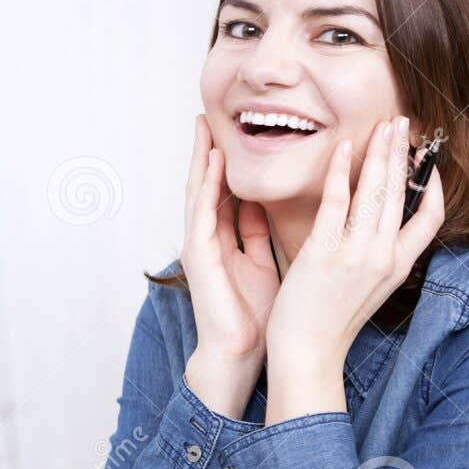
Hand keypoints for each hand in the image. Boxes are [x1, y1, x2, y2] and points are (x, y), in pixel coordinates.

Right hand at [181, 113, 279, 417]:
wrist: (240, 352)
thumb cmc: (256, 316)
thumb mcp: (265, 263)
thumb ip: (261, 233)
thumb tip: (270, 204)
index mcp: (225, 241)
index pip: (226, 192)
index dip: (229, 163)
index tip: (237, 133)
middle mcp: (207, 238)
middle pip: (207, 184)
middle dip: (207, 151)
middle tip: (209, 115)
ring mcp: (198, 244)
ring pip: (198, 190)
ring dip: (200, 157)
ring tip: (203, 124)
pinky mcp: (197, 253)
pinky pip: (201, 209)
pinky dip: (205, 182)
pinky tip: (210, 158)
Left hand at [263, 114, 444, 423]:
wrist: (307, 353)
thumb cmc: (329, 323)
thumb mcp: (368, 289)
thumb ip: (378, 258)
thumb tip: (377, 228)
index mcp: (397, 267)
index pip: (431, 218)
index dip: (432, 185)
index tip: (428, 161)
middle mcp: (384, 257)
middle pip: (402, 193)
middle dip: (404, 153)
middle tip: (403, 122)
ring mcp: (356, 253)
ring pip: (376, 190)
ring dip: (380, 151)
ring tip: (383, 125)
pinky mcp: (326, 251)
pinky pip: (338, 200)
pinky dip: (342, 169)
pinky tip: (343, 147)